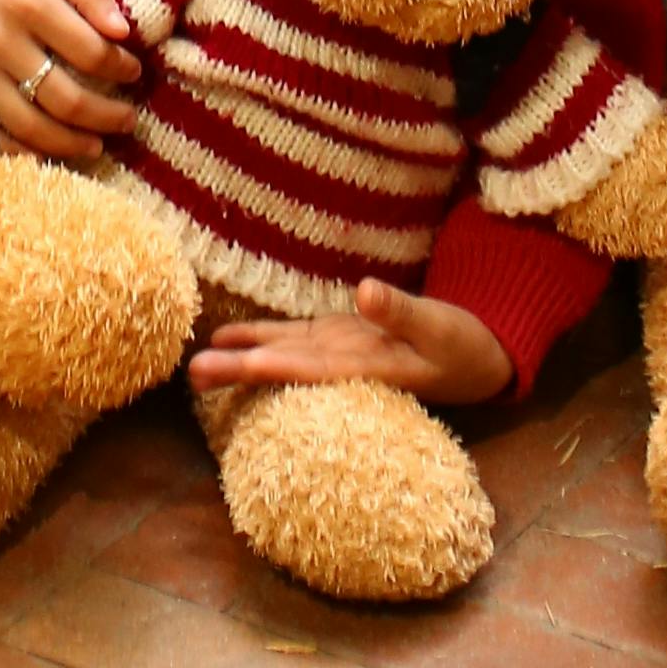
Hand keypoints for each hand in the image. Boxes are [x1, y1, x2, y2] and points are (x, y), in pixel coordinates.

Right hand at [0, 0, 142, 161]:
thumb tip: (121, 31)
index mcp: (27, 2)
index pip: (90, 52)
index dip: (120, 68)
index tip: (133, 71)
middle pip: (64, 98)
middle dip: (106, 115)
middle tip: (127, 118)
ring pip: (28, 127)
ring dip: (70, 144)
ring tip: (96, 145)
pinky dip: (17, 154)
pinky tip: (44, 154)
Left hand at [189, 281, 512, 406]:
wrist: (475, 359)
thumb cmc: (461, 345)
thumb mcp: (438, 327)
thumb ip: (401, 312)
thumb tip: (367, 291)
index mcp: (363, 369)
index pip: (309, 370)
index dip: (273, 367)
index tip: (238, 367)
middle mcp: (339, 368)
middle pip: (282, 368)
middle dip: (238, 372)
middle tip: (191, 376)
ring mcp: (334, 354)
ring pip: (278, 354)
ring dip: (237, 358)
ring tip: (193, 366)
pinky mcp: (336, 339)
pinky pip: (290, 340)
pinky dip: (259, 339)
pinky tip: (225, 341)